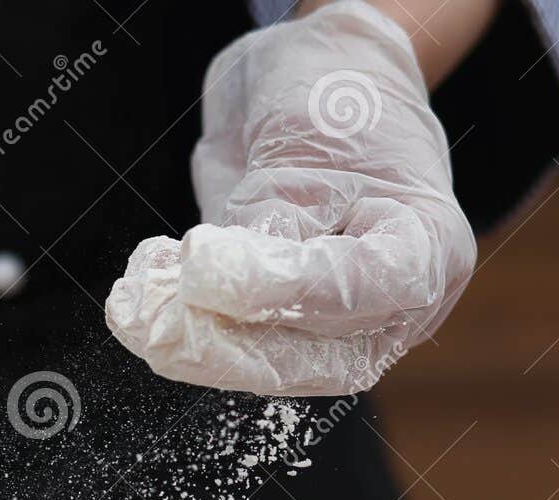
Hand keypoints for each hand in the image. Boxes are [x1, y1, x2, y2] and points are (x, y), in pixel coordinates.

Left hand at [105, 0, 476, 395]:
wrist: (320, 80)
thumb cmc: (336, 100)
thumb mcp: (308, 143)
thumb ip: (274, 219)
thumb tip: (217, 288)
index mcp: (427, 250)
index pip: (360, 289)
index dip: (279, 289)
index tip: (200, 268)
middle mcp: (389, 304)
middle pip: (309, 354)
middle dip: (218, 344)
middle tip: (147, 317)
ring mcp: (333, 321)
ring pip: (262, 360)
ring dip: (187, 338)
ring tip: (131, 300)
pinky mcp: (276, 320)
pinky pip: (231, 339)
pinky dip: (181, 320)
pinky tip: (141, 285)